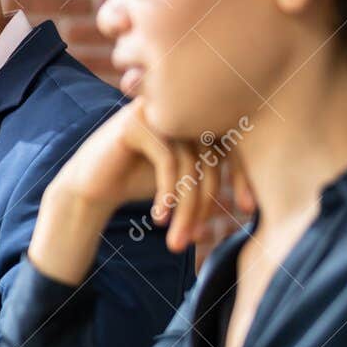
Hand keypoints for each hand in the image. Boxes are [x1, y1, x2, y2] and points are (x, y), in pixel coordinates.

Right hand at [30, 101, 240, 282]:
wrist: (89, 188)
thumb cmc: (139, 184)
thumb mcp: (183, 180)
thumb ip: (212, 176)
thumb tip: (257, 200)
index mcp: (198, 116)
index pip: (234, 145)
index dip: (244, 178)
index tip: (247, 211)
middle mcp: (181, 107)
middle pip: (211, 158)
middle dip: (205, 204)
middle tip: (194, 239)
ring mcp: (158, 110)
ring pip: (190, 163)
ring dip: (185, 208)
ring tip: (175, 239)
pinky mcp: (136, 121)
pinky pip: (167, 161)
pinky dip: (167, 194)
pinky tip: (158, 218)